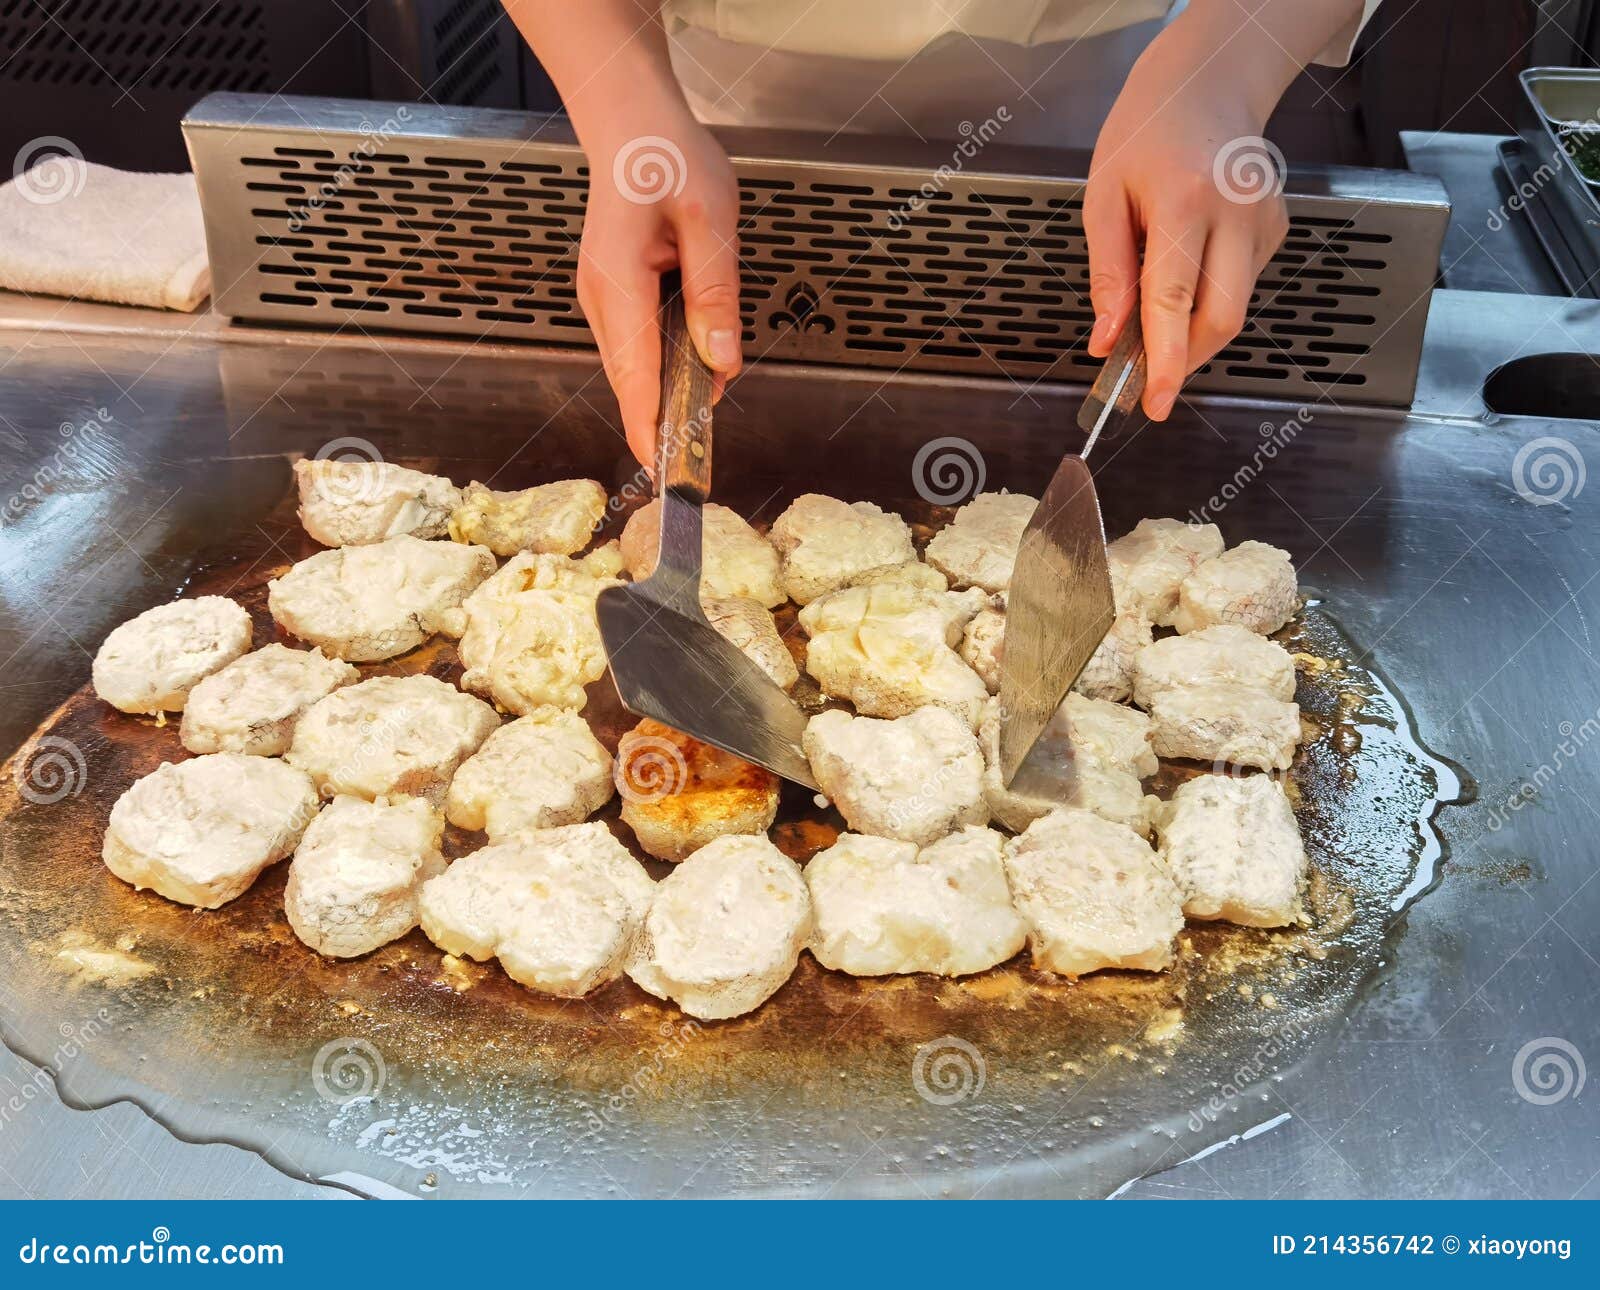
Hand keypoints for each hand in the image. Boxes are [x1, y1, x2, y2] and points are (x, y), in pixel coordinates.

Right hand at [578, 114, 741, 464]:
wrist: (630, 122)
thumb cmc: (667, 156)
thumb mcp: (711, 218)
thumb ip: (717, 293)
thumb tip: (723, 361)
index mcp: (619, 283)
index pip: (634, 376)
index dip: (651, 429)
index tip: (667, 472)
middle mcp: (601, 300)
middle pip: (632, 382)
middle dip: (668, 417)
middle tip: (707, 446)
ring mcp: (602, 301)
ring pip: (636, 367)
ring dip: (672, 388)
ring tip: (710, 395)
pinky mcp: (612, 298)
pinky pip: (638, 346)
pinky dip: (666, 363)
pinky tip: (697, 356)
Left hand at [1083, 27, 1289, 421]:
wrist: (1205, 87)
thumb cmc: (1146, 134)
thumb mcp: (1103, 198)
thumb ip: (1107, 274)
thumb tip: (1107, 339)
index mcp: (1185, 199)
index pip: (1175, 299)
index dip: (1166, 360)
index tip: (1155, 402)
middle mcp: (1236, 212)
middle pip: (1221, 318)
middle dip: (1183, 359)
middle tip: (1147, 378)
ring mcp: (1265, 220)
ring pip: (1234, 308)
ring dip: (1192, 331)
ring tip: (1156, 318)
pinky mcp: (1277, 227)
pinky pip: (1241, 285)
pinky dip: (1210, 298)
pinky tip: (1189, 270)